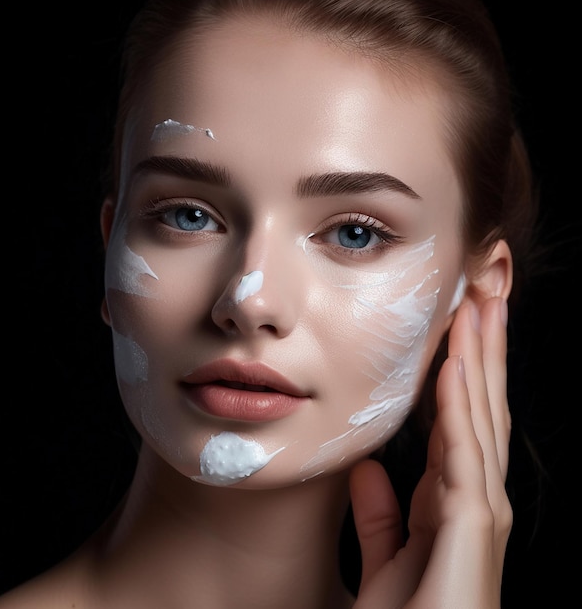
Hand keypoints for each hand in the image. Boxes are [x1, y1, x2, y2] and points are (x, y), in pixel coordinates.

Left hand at [350, 297, 512, 607]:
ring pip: (480, 417)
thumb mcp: (387, 554)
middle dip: (483, 350)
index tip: (458, 326)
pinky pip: (464, 451)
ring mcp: (480, 510)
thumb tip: (368, 470)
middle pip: (480, 408)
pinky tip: (454, 366)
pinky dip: (458, 405)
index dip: (462, 370)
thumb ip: (381, 515)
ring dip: (479, 360)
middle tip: (484, 296)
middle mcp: (476, 497)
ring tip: (479, 308)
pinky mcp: (472, 524)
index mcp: (455, 500)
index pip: (462, 420)